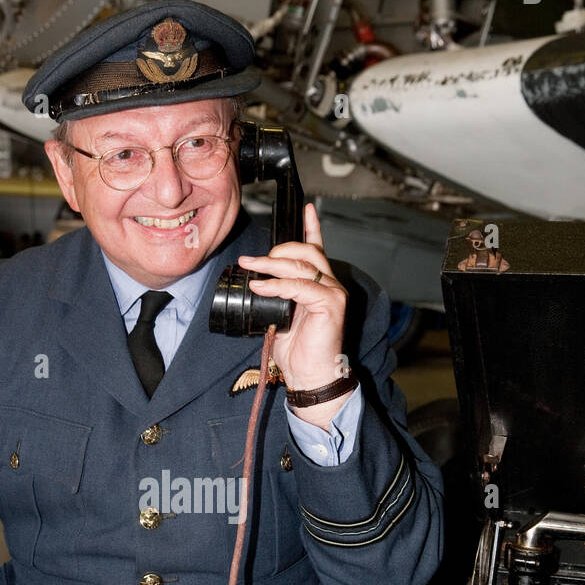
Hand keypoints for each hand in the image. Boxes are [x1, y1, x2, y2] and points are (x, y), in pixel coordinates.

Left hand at [237, 203, 350, 428]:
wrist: (311, 376)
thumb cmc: (299, 352)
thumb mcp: (282, 317)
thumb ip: (277, 296)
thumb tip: (258, 283)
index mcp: (320, 285)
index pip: (318, 249)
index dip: (312, 227)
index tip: (307, 208)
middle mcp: (331, 285)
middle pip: (306, 252)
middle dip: (278, 250)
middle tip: (251, 259)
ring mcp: (333, 293)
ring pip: (302, 265)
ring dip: (272, 264)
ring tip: (250, 267)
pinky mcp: (331, 304)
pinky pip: (301, 286)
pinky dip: (277, 285)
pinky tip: (260, 286)